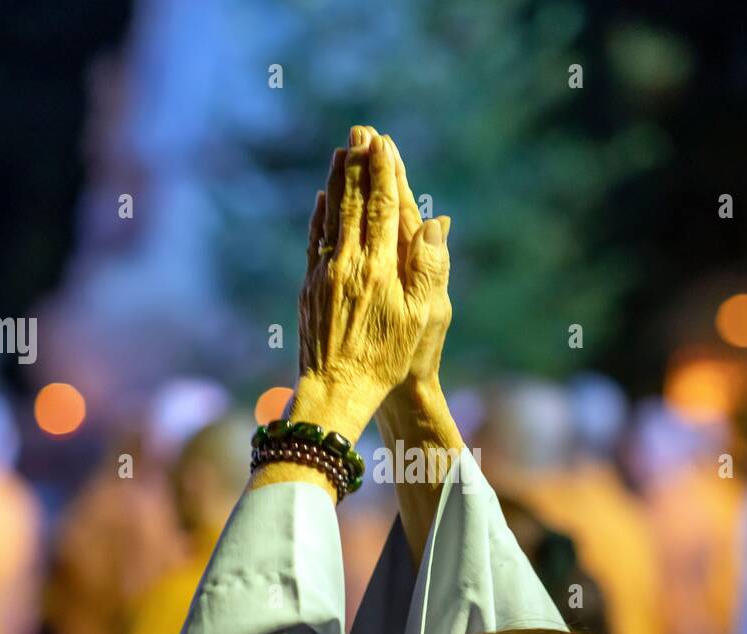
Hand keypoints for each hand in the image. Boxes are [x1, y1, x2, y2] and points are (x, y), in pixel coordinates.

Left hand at [293, 125, 447, 442]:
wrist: (336, 389)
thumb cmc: (387, 359)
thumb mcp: (421, 318)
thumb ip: (428, 268)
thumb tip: (437, 223)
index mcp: (380, 269)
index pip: (384, 209)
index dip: (385, 173)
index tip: (383, 143)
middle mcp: (349, 264)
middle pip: (355, 204)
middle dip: (360, 166)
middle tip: (360, 132)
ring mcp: (325, 274)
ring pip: (331, 217)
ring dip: (338, 182)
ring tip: (343, 152)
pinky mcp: (310, 288)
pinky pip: (316, 241)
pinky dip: (320, 215)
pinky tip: (322, 200)